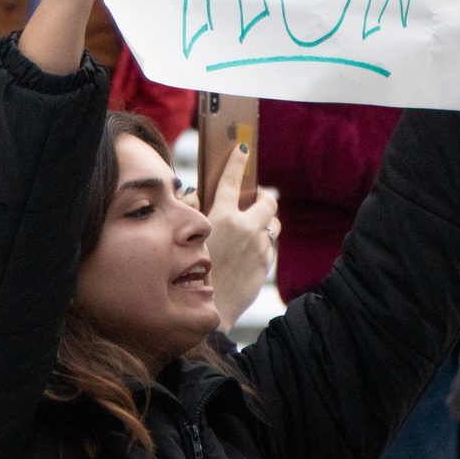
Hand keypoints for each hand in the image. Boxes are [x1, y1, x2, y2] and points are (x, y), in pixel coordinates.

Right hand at [203, 144, 278, 331]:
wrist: (209, 310)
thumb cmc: (190, 274)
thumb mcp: (186, 237)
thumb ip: (192, 211)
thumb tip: (196, 193)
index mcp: (222, 216)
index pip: (233, 178)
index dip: (239, 160)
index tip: (244, 148)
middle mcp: (246, 228)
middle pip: (268, 201)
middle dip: (264, 196)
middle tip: (257, 196)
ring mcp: (260, 247)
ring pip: (273, 225)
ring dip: (265, 222)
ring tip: (254, 225)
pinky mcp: (266, 264)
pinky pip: (269, 246)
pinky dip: (262, 244)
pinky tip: (249, 252)